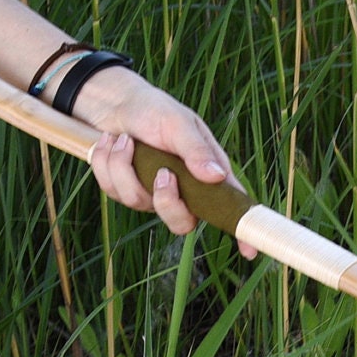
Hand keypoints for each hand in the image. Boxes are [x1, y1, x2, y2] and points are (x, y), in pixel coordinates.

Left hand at [76, 73, 254, 257]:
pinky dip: (107, 163)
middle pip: (181, 223)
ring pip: (137, 202)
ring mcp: (153, 194)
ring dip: (124, 166)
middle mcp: (183, 189)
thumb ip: (196, 151)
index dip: (240, 230)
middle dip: (165, 201)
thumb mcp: (179, 124)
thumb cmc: (155, 110)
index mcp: (206, 173)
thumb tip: (216, 177)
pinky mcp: (126, 191)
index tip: (248, 251)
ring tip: (124, 139)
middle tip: (161, 172)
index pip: (229, 206)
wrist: (117, 105)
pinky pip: (114, 191)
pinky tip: (111, 142)